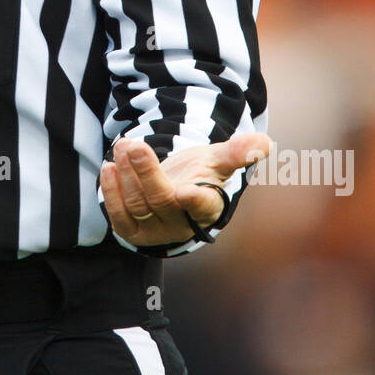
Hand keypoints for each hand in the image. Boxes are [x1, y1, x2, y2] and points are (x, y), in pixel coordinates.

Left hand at [99, 131, 271, 247]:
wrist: (174, 192)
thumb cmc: (199, 175)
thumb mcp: (217, 161)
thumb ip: (237, 152)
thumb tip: (264, 142)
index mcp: (206, 207)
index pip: (201, 207)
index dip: (194, 200)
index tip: (186, 191)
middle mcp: (180, 224)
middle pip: (160, 199)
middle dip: (146, 171)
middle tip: (135, 145)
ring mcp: (154, 231)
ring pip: (136, 204)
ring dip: (126, 174)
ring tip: (123, 146)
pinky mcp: (132, 232)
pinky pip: (118, 216)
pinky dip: (111, 192)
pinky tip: (109, 167)